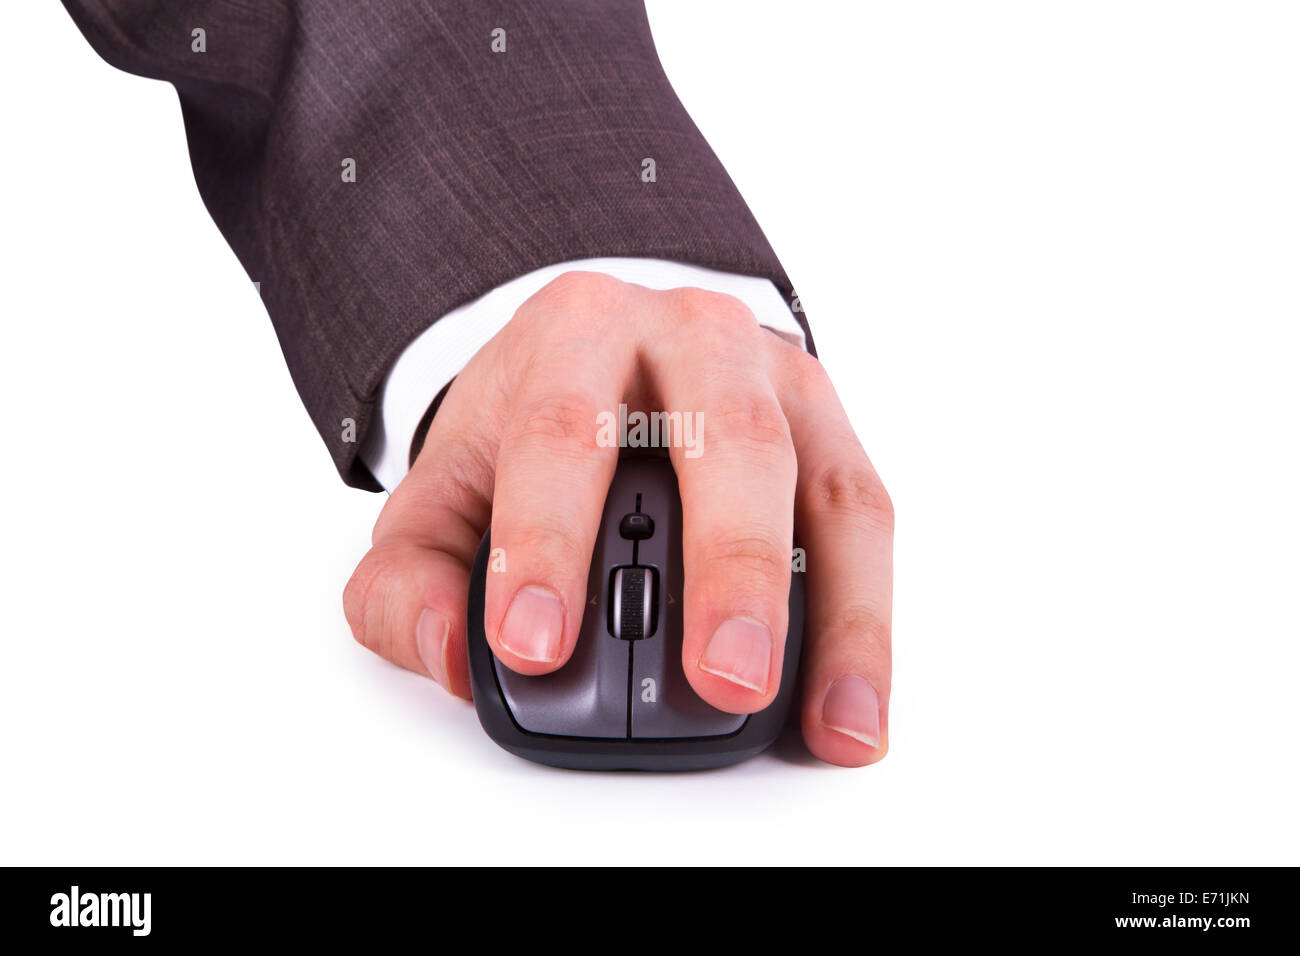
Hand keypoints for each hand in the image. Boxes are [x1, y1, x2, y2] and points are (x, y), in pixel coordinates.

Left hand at [343, 272, 892, 766]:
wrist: (605, 353)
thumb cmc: (527, 426)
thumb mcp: (443, 491)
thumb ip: (410, 578)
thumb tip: (447, 649)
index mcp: (576, 335)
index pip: (560, 428)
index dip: (546, 538)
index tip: (535, 644)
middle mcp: (692, 337)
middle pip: (730, 437)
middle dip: (729, 565)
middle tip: (722, 678)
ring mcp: (778, 380)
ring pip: (829, 485)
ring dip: (836, 610)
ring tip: (823, 715)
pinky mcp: (832, 431)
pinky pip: (867, 521)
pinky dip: (869, 619)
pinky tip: (855, 703)